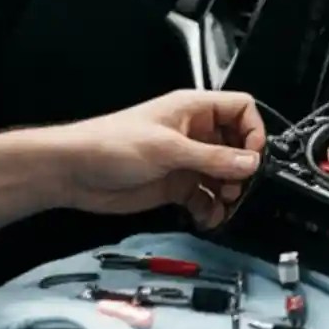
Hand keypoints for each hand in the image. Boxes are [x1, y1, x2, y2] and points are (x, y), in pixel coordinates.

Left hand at [47, 90, 264, 224]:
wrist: (74, 172)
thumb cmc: (112, 145)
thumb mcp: (169, 148)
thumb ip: (213, 157)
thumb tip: (251, 162)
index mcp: (194, 110)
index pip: (241, 110)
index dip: (253, 132)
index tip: (252, 157)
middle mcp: (195, 133)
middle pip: (237, 147)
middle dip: (242, 169)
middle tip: (236, 187)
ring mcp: (186, 160)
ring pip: (224, 175)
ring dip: (228, 193)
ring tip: (223, 205)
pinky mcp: (176, 185)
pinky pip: (205, 197)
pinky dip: (210, 209)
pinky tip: (207, 218)